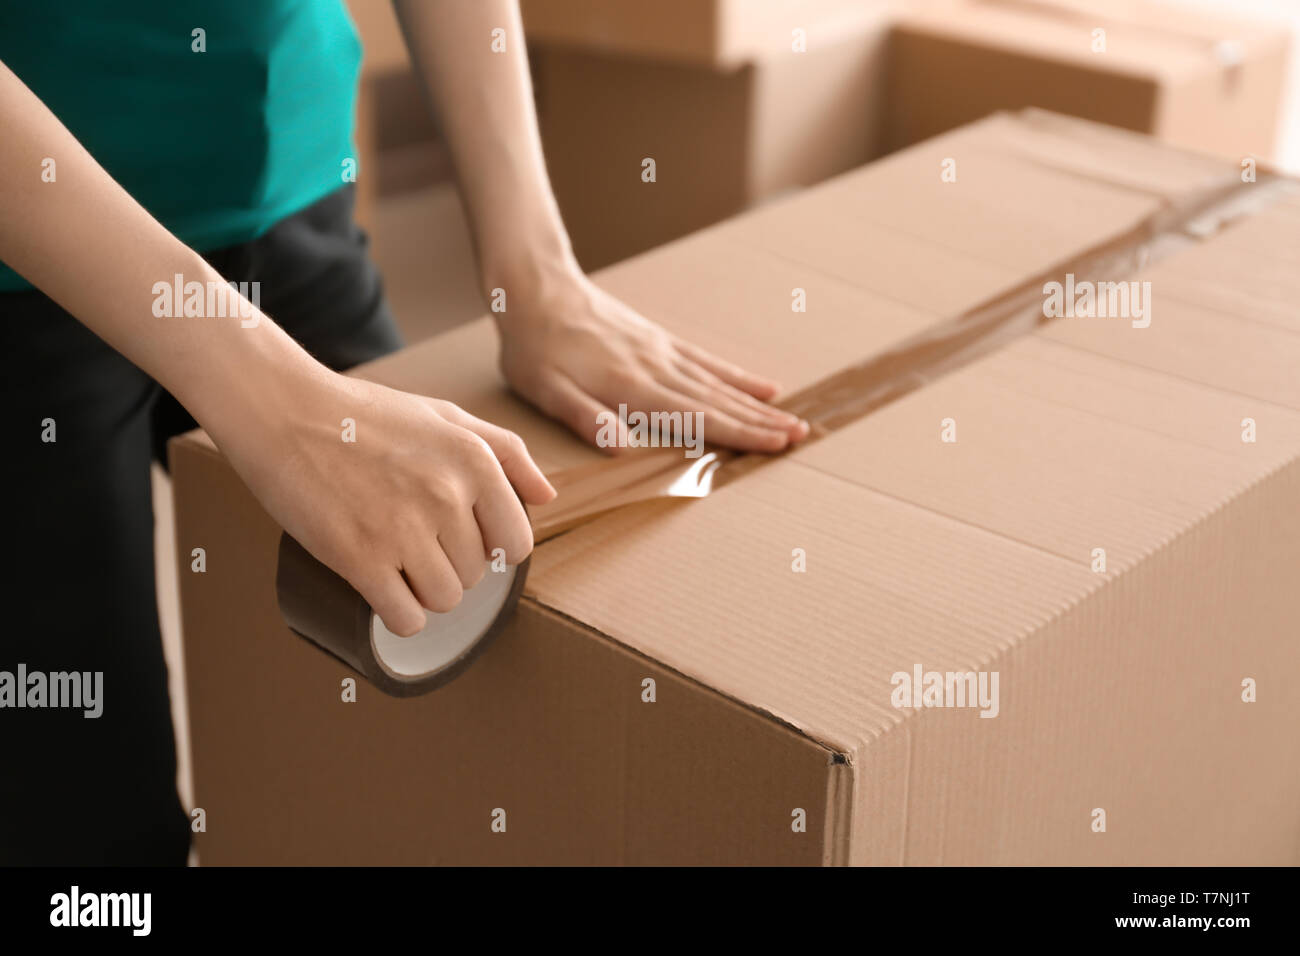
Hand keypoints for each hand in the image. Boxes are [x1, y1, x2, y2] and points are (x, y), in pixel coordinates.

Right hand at [208, 368, 555, 636]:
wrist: (285, 413)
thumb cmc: (366, 416)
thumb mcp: (446, 416)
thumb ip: (507, 451)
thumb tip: (548, 497)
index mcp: (475, 462)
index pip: (516, 543)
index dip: (492, 548)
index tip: (464, 539)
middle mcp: (447, 497)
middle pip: (477, 574)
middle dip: (451, 566)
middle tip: (415, 541)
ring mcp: (403, 529)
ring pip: (445, 600)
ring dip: (425, 594)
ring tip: (399, 565)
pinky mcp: (359, 557)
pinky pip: (404, 618)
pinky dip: (398, 616)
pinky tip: (384, 594)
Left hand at [494, 272, 809, 452]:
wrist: (538, 288)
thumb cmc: (535, 348)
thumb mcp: (546, 389)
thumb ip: (583, 417)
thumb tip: (619, 447)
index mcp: (631, 387)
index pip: (695, 417)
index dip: (738, 434)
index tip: (774, 445)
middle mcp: (656, 369)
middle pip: (718, 401)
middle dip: (761, 423)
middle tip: (801, 437)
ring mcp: (662, 352)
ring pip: (719, 383)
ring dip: (757, 404)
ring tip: (793, 418)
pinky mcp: (659, 341)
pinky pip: (705, 362)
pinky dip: (736, 375)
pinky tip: (759, 385)